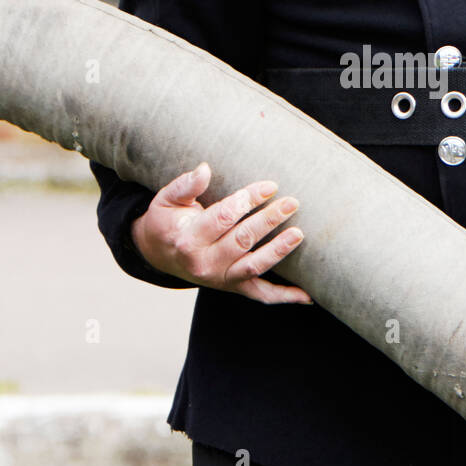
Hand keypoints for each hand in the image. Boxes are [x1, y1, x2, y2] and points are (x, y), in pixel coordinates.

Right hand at [131, 162, 312, 304]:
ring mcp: (220, 278)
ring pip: (254, 266)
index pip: (223, 217)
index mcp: (188, 239)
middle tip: (292, 203)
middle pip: (242, 240)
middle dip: (269, 220)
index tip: (270, 186)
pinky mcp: (233, 287)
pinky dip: (284, 296)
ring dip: (278, 251)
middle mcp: (204, 262)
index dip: (248, 200)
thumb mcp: (167, 199)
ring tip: (299, 234)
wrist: (158, 255)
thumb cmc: (167, 221)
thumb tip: (205, 169)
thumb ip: (185, 185)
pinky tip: (307, 294)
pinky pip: (261, 294)